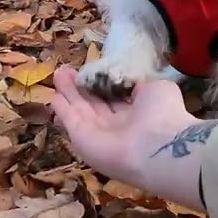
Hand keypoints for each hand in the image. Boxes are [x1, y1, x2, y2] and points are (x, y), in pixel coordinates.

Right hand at [51, 65, 213, 208]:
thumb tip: (131, 83)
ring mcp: (100, 136)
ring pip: (80, 111)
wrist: (159, 147)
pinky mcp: (83, 142)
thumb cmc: (164, 114)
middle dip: (80, 87)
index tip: (92, 72)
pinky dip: (62, 110)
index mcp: (138, 116)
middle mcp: (118, 127)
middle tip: (66, 70)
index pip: (115, 100)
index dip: (101, 86)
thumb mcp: (158, 89)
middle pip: (94, 104)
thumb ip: (140, 86)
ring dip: (69, 93)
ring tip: (57, 74)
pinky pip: (71, 122)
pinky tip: (54, 96)